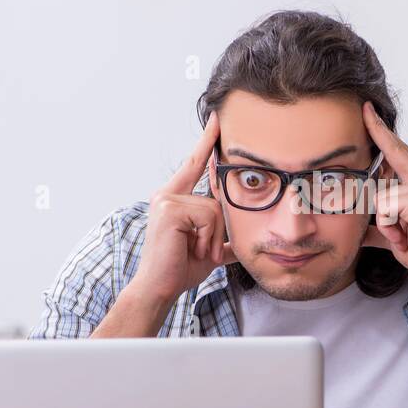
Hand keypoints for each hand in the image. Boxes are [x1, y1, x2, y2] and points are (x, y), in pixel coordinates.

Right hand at [131, 113, 235, 306]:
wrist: (160, 288)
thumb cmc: (180, 268)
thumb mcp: (210, 249)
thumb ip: (226, 238)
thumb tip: (247, 243)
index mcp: (175, 199)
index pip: (195, 164)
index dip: (207, 143)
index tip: (218, 119)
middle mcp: (167, 195)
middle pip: (216, 196)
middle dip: (217, 227)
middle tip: (200, 250)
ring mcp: (167, 200)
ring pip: (215, 208)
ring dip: (213, 236)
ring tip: (196, 251)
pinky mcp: (169, 208)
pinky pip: (208, 215)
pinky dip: (207, 237)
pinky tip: (192, 248)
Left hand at [360, 101, 407, 294]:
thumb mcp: (393, 234)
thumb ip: (376, 223)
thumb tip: (355, 227)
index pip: (397, 152)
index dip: (380, 131)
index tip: (366, 110)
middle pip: (388, 164)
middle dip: (378, 162)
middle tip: (384, 167)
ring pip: (380, 197)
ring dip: (386, 224)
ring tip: (406, 237)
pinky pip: (385, 208)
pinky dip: (390, 228)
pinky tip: (407, 237)